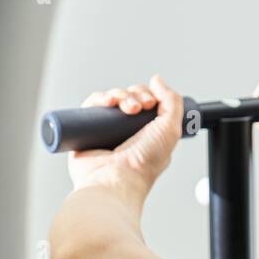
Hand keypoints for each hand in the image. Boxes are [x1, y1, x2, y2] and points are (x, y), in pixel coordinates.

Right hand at [68, 75, 182, 192]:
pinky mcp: (86, 131)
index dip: (148, 96)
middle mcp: (127, 132)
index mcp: (148, 133)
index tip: (150, 103)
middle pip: (129, 98)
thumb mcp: (170, 130)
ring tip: (124, 108)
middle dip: (134, 95)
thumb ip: (172, 102)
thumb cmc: (144, 163)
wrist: (116, 178)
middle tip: (137, 108)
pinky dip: (98, 99)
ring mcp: (106, 131)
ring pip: (111, 99)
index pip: (147, 102)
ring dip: (119, 95)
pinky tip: (106, 102)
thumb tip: (157, 80)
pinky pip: (91, 107)